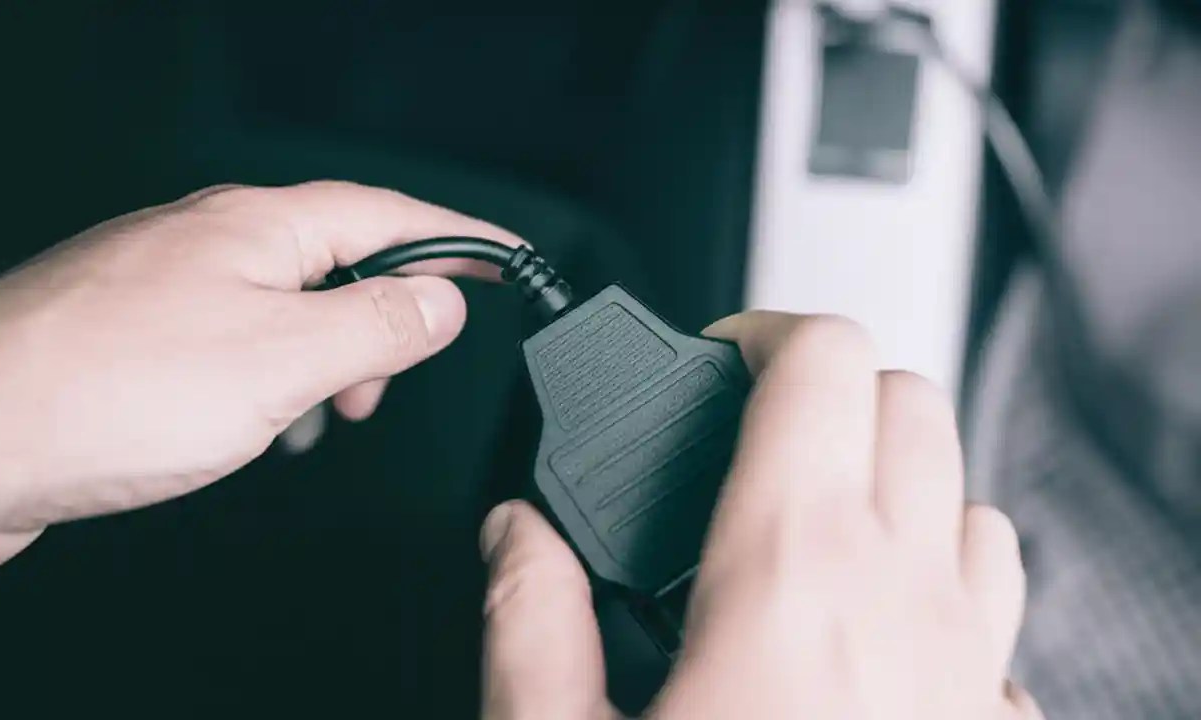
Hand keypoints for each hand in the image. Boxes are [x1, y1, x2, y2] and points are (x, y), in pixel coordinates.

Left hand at [0, 181, 521, 578]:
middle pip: (333, 259)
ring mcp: (163, 287)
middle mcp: (208, 243)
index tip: (507, 256)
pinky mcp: (131, 340)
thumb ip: (376, 325)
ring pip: (279, 310)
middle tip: (391, 380)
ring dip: (317, 364)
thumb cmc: (102, 392)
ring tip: (314, 420)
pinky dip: (263, 388)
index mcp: (256, 227)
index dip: (458, 237)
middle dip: (379, 321)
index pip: (389, 213)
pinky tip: (248, 431)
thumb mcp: (281, 360)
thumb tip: (441, 300)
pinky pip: (229, 347)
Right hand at [478, 312, 1041, 718]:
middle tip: (756, 439)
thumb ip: (529, 620)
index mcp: (792, 573)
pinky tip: (879, 643)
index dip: (765, 332)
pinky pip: (999, 614)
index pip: (820, 361)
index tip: (719, 363)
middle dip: (831, 391)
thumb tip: (513, 540)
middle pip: (909, 401)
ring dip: (899, 484)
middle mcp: (907, 600)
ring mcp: (973, 667)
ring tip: (819, 533)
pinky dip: (945, 589)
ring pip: (970, 498)